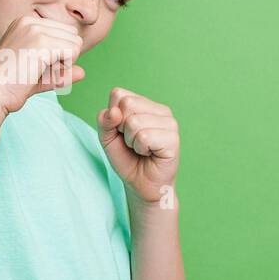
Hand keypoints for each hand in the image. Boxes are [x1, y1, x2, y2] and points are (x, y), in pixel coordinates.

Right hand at [0, 12, 85, 116]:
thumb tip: (83, 73)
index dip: (58, 55)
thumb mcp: (38, 75)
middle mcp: (30, 21)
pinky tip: (43, 72)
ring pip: (75, 43)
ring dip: (64, 63)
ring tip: (40, 71)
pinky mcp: (41, 42)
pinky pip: (73, 52)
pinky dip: (64, 67)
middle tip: (40, 70)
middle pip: (72, 35)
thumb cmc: (10, 87)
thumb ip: (60, 71)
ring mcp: (35, 29)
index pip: (63, 32)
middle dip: (64, 57)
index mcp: (25, 22)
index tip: (36, 66)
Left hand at [97, 87, 178, 204]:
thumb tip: (115, 111)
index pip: (118, 94)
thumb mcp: (107, 138)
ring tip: (141, 149)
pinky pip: (144, 137)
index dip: (113, 116)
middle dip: (122, 128)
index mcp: (145, 104)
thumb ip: (105, 121)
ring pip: (134, 122)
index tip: (122, 132)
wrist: (141, 185)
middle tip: (132, 142)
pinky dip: (140, 149)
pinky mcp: (173, 138)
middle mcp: (160, 109)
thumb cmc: (127, 159)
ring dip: (131, 141)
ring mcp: (169, 122)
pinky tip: (149, 153)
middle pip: (126, 104)